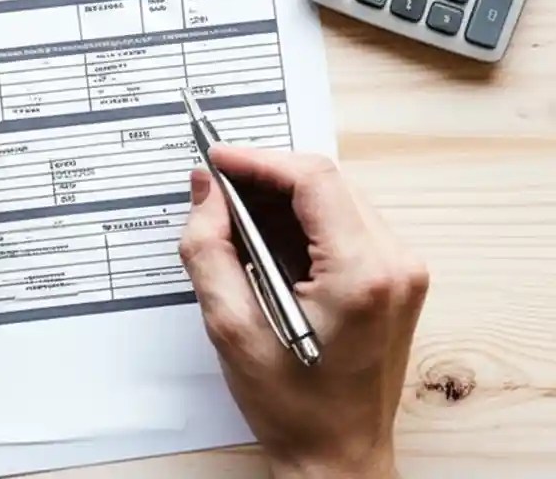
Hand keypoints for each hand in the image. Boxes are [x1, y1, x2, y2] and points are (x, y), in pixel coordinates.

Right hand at [179, 146, 428, 478]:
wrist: (337, 455)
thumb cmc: (292, 406)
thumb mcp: (230, 325)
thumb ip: (208, 249)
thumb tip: (206, 192)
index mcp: (360, 275)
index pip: (313, 179)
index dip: (257, 160)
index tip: (216, 160)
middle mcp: (394, 265)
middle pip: (327, 182)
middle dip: (267, 176)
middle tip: (217, 188)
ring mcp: (403, 271)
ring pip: (337, 198)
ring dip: (285, 197)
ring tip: (237, 217)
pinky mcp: (397, 279)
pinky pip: (347, 224)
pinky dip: (304, 220)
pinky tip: (269, 240)